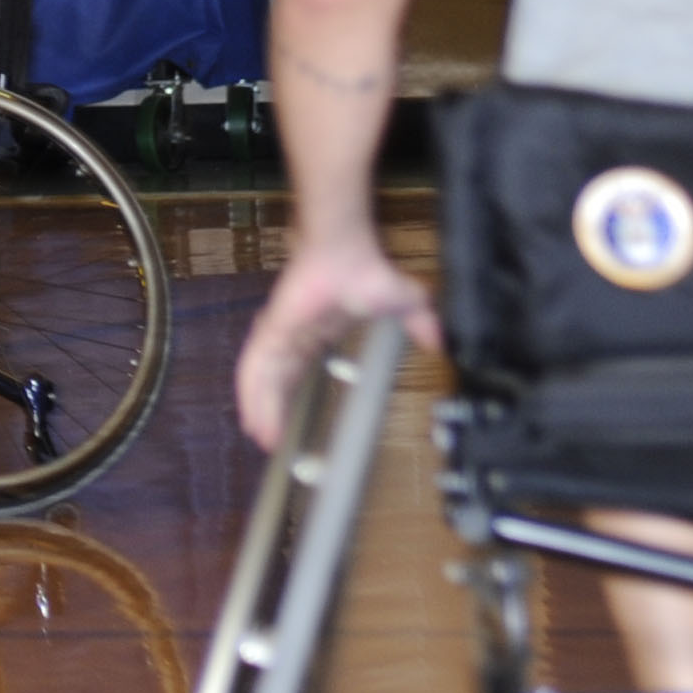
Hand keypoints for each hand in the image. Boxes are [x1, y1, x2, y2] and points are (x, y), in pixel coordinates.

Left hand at [233, 232, 436, 448]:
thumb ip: (419, 325)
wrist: (347, 250)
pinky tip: (253, 414)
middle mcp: (294, 337)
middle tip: (271, 442)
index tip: (292, 425)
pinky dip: (254, 391)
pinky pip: (258, 366)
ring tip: (262, 438)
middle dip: (273, 412)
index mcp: (315, 336)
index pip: (299, 374)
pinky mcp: (274, 328)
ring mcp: (282, 333)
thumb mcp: (403, 304)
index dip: (294, 399)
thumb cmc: (365, 270)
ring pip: (264, 380)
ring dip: (261, 408)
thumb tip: (439, 341)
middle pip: (278, 383)